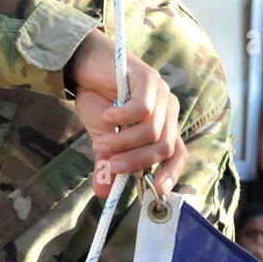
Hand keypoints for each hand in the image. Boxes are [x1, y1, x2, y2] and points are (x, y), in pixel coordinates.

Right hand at [69, 29, 186, 197]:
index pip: (178, 154)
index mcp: (163, 127)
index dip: (172, 173)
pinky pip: (142, 109)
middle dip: (136, 161)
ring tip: (101, 142)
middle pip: (164, 146)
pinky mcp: (149, 79)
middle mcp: (168, 111)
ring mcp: (161, 94)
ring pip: (152, 131)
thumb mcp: (103, 140)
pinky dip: (122, 119)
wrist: (84, 67)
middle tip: (111, 166)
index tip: (158, 189)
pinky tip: (107, 117)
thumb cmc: (97, 102)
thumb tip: (101, 193)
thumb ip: (107, 164)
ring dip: (123, 142)